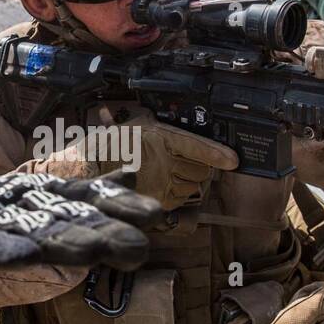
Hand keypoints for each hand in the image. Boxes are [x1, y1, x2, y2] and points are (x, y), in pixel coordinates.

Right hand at [0, 171, 162, 274]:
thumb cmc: (8, 209)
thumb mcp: (50, 202)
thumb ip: (91, 200)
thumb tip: (138, 184)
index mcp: (56, 197)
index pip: (95, 198)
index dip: (123, 205)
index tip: (156, 215)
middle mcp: (37, 206)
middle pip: (75, 219)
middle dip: (104, 232)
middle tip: (136, 246)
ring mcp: (7, 223)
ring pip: (42, 234)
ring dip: (67, 241)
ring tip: (90, 250)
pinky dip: (10, 250)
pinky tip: (25, 252)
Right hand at [109, 122, 238, 210]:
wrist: (91, 167)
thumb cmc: (111, 145)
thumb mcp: (138, 124)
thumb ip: (160, 126)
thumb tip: (186, 136)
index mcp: (159, 137)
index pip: (195, 146)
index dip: (216, 153)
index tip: (233, 160)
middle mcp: (163, 160)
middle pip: (200, 168)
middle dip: (201, 166)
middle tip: (189, 162)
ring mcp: (162, 182)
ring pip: (194, 184)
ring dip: (192, 180)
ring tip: (175, 173)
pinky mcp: (159, 199)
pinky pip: (182, 198)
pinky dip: (181, 193)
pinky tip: (168, 185)